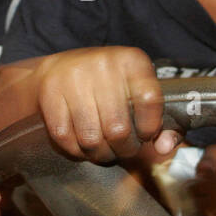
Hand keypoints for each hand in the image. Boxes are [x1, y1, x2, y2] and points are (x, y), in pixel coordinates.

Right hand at [36, 47, 178, 162]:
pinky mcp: (50, 93)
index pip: (150, 100)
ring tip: (103, 150)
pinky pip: (66, 138)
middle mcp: (102, 64)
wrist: (60, 69)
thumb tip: (164, 148)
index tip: (145, 135)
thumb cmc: (111, 88)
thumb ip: (165, 125)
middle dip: (123, 149)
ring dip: (99, 154)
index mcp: (131, 60)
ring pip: (91, 139)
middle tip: (122, 149)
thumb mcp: (140, 94)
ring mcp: (73, 78)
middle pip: (118, 128)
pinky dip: (76, 150)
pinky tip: (82, 145)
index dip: (150, 127)